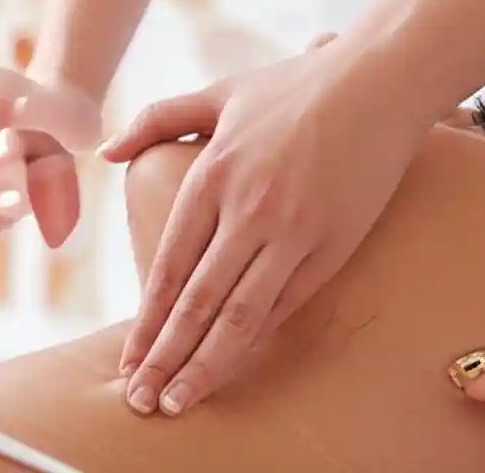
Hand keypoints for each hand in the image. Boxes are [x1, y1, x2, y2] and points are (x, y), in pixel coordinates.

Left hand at [101, 33, 427, 415]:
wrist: (379, 83)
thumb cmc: (296, 86)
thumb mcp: (219, 92)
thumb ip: (157, 119)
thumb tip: (106, 151)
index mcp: (212, 176)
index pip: (170, 267)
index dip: (147, 322)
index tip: (128, 361)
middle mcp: (247, 210)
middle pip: (197, 303)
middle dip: (165, 358)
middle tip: (143, 401)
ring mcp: (293, 232)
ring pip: (241, 315)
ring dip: (208, 364)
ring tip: (181, 400)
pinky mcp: (334, 245)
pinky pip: (289, 302)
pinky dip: (259, 337)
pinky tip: (237, 363)